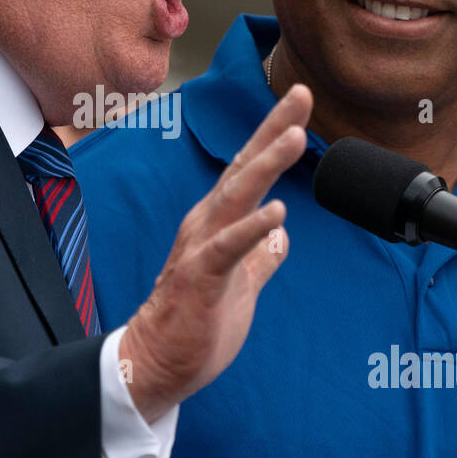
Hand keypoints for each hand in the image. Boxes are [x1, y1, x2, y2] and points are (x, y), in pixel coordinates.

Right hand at [119, 84, 311, 422]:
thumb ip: (260, 257)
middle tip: (301, 94)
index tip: (300, 101)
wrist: (155, 364)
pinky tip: (278, 214)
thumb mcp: (241, 285)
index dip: (274, 135)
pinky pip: (228, 249)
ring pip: (236, 198)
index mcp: (217, 223)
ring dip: (265, 165)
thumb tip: (283, 235)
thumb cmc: (195, 324)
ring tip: (295, 137)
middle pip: (244, 168)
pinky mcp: (200, 278)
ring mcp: (201, 249)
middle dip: (273, 130)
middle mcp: (206, 224)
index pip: (249, 170)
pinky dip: (251, 229)